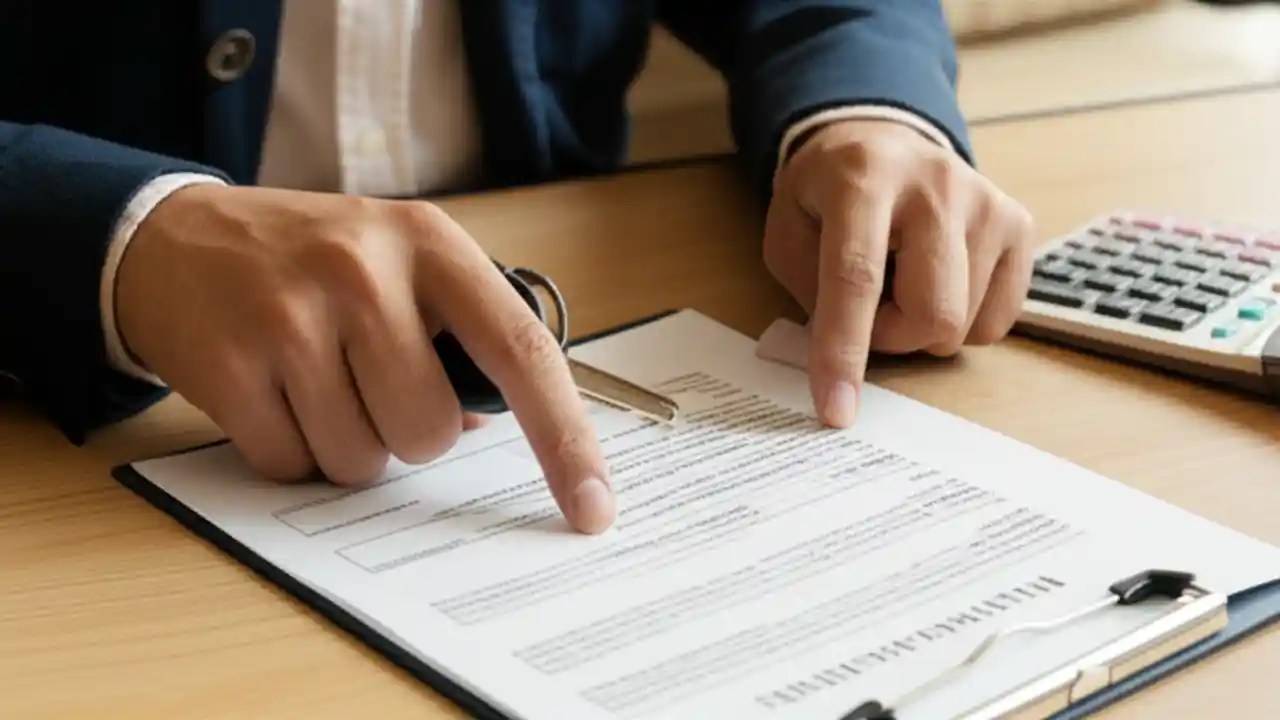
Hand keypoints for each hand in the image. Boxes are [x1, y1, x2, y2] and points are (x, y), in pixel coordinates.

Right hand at [116, 184, 614, 532]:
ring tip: (314, 380)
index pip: (522, 353)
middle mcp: (363, 271)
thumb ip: (463, 334)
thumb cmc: (314, 261)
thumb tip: (499, 426)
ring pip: (362, 460)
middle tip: (368, 380)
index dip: (566, 439)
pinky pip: (293, 466)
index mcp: (431, 243)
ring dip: (347, 444)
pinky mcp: (230, 366)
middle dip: (408, 432)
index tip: (594, 507)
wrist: (177, 239)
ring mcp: (291, 317)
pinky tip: (271, 392)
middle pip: (432, 430)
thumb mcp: (401, 262)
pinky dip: (291, 450)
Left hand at [763, 119, 1034, 425]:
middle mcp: (935, 183)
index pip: (856, 278)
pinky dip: (961, 323)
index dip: (844, 352)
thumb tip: (843, 364)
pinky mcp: (1019, 222)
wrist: (882, 141)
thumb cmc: (827, 198)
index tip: (837, 412)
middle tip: (870, 316)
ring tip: (903, 283)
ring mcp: (986, 200)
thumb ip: (809, 294)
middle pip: (932, 313)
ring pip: (964, 325)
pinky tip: (938, 281)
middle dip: (893, 339)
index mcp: (862, 178)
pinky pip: (997, 322)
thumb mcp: (790, 234)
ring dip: (921, 329)